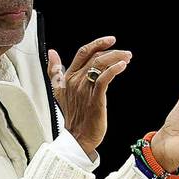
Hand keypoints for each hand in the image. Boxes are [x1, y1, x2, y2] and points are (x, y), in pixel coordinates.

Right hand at [46, 36, 131, 156]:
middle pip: (95, 57)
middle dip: (112, 51)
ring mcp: (85, 90)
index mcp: (68, 77)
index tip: (110, 40)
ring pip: (100, 65)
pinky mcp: (95, 98)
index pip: (83, 52)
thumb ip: (55, 71)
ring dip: (116, 58)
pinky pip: (104, 79)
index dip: (97, 43)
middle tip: (125, 52)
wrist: (77, 137)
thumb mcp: (59, 91)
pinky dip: (114, 70)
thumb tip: (52, 52)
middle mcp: (76, 81)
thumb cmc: (72, 116)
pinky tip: (122, 66)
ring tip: (126, 58)